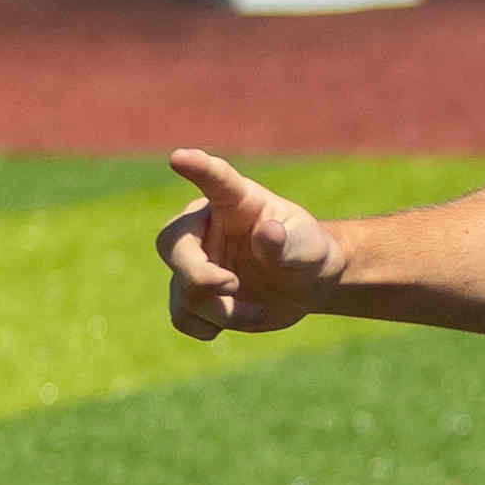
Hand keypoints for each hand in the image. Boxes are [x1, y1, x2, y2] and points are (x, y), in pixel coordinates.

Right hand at [158, 147, 343, 338]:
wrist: (305, 285)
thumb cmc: (309, 254)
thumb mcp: (310, 249)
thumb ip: (289, 243)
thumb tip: (268, 232)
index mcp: (237, 202)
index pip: (215, 180)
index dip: (197, 168)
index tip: (179, 157)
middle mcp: (207, 227)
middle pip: (174, 245)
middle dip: (197, 273)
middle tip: (231, 285)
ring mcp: (196, 261)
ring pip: (182, 289)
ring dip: (219, 310)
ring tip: (257, 312)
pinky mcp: (192, 294)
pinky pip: (180, 315)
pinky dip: (205, 326)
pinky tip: (232, 324)